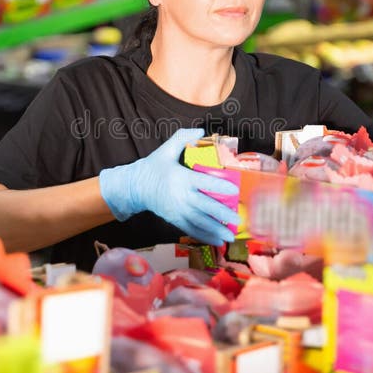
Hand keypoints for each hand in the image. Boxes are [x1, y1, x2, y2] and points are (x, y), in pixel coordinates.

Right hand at [99, 128, 239, 245]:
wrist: (134, 187)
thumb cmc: (153, 167)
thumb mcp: (166, 149)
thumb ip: (183, 137)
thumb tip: (201, 130)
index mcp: (182, 177)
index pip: (205, 182)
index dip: (220, 186)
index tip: (235, 190)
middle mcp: (181, 195)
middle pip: (205, 206)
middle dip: (223, 214)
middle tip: (238, 221)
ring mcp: (177, 210)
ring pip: (200, 221)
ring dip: (216, 230)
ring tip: (230, 236)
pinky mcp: (174, 219)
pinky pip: (191, 229)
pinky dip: (205, 237)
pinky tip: (217, 241)